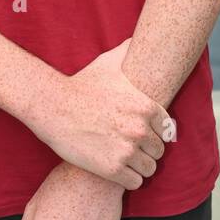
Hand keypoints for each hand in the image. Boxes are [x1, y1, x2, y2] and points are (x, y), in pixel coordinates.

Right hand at [26, 39, 166, 190]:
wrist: (53, 107)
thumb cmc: (81, 85)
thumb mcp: (108, 63)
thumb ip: (128, 50)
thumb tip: (140, 37)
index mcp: (145, 106)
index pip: (167, 129)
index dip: (155, 131)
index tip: (142, 131)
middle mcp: (139, 129)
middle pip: (159, 150)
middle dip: (147, 149)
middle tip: (130, 146)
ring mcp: (127, 150)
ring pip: (150, 168)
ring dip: (139, 166)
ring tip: (124, 158)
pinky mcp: (113, 170)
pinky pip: (135, 182)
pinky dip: (128, 178)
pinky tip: (116, 168)